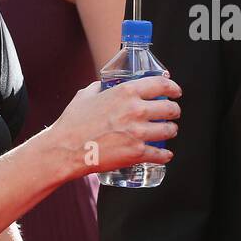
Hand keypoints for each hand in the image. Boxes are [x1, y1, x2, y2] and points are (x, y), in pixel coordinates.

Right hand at [48, 75, 180, 179]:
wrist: (65, 149)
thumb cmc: (73, 123)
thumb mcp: (85, 96)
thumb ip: (99, 88)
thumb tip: (103, 85)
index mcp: (126, 92)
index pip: (161, 84)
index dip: (173, 87)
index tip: (176, 91)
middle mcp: (136, 110)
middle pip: (170, 109)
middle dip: (174, 111)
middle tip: (173, 114)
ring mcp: (138, 133)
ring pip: (169, 131)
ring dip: (171, 131)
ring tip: (169, 132)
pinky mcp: (136, 153)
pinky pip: (160, 155)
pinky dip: (165, 156)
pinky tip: (165, 155)